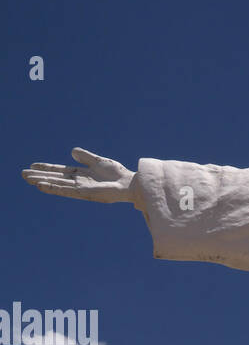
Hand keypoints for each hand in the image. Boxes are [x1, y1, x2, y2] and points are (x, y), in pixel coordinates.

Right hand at [22, 148, 136, 202]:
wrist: (129, 184)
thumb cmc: (118, 174)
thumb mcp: (98, 161)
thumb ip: (85, 157)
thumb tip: (71, 151)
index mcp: (82, 174)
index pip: (61, 171)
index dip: (47, 168)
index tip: (33, 166)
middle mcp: (79, 182)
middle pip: (55, 178)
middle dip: (40, 176)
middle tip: (23, 174)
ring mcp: (81, 188)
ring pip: (57, 184)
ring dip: (42, 181)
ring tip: (28, 179)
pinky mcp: (84, 193)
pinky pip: (65, 190)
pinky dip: (54, 188)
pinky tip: (42, 186)